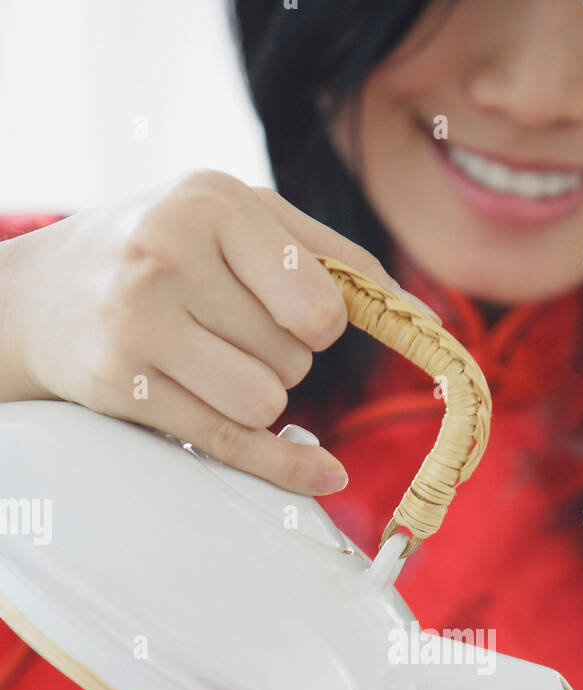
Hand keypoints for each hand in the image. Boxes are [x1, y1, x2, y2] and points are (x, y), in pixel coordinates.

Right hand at [1, 169, 434, 489]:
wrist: (44, 294)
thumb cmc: (166, 251)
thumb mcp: (239, 220)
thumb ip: (329, 257)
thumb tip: (417, 312)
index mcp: (213, 201)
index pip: (321, 304)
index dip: (324, 326)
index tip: (301, 321)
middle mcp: (169, 254)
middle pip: (295, 356)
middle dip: (281, 356)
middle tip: (227, 332)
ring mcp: (140, 323)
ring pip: (268, 401)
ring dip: (261, 397)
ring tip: (213, 363)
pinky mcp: (123, 385)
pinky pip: (233, 443)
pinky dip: (286, 466)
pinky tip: (322, 474)